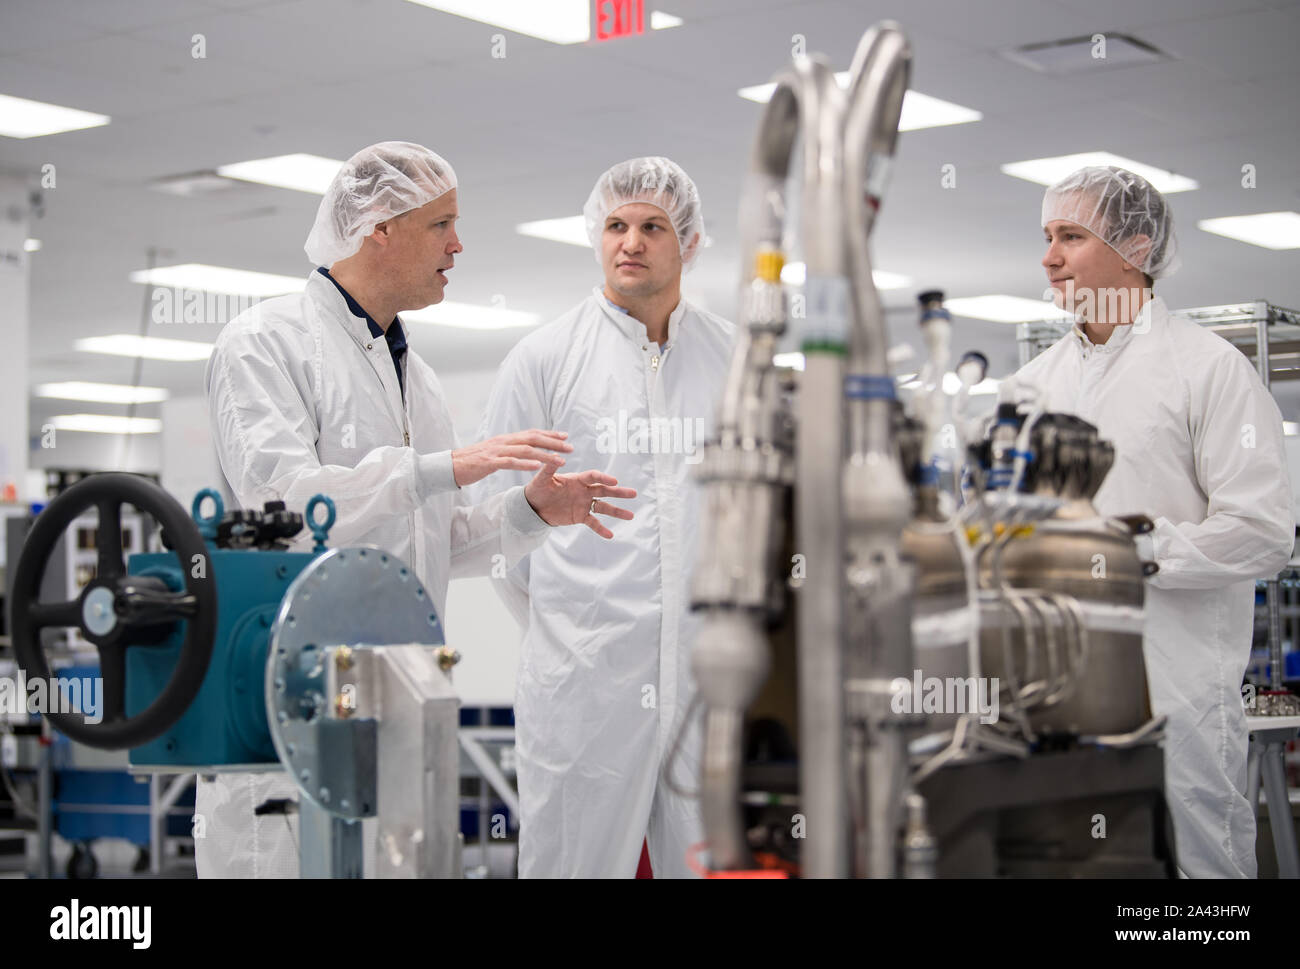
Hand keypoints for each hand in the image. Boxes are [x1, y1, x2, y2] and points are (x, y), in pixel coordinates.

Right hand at [452, 430, 572, 487]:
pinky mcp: (489, 462)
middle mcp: (503, 441)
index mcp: (505, 439)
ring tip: (560, 460)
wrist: (450, 465)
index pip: (531, 433)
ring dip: (545, 455)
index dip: (549, 434)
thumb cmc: (472, 461)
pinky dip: (525, 464)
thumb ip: (509, 450)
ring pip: (525, 450)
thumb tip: (524, 450)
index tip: (565, 436)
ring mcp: (496, 451)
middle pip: (532, 439)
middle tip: (570, 447)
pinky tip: (537, 467)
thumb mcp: (494, 453)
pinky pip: (510, 462)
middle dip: (553, 443)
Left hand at [524, 467, 635, 538]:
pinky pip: (593, 522)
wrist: (534, 506)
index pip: (594, 477)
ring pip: (603, 507)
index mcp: (577, 479)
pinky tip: (610, 535)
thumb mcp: (541, 478)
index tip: (615, 481)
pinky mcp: (580, 516)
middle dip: (619, 492)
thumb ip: (549, 468)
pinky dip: (601, 529)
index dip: (604, 478)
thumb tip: (555, 455)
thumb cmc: (537, 488)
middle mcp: (584, 491)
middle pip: (604, 490)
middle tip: (633, 493)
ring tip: (631, 515)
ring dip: (617, 511)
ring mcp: (584, 504)